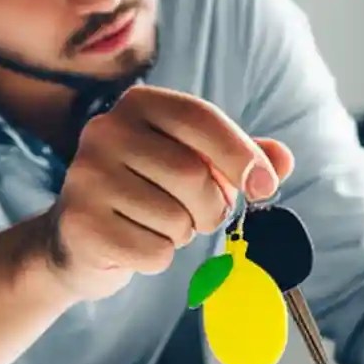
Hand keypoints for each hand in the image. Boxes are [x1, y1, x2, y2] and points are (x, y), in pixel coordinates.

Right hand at [41, 85, 294, 300]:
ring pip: (175, 218)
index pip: (201, 118)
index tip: (265, 189)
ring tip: (158, 225)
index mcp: (139, 105)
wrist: (81, 239)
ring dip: (183, 234)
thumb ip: (243, 159)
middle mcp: (104, 130)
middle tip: (198, 215)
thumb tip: (283, 160)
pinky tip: (135, 243)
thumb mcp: (198, 166)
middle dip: (211, 207)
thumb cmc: (151, 193)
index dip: (242, 155)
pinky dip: (158, 258)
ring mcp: (85, 176)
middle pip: (193, 174)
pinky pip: (154, 252)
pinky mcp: (80, 223)